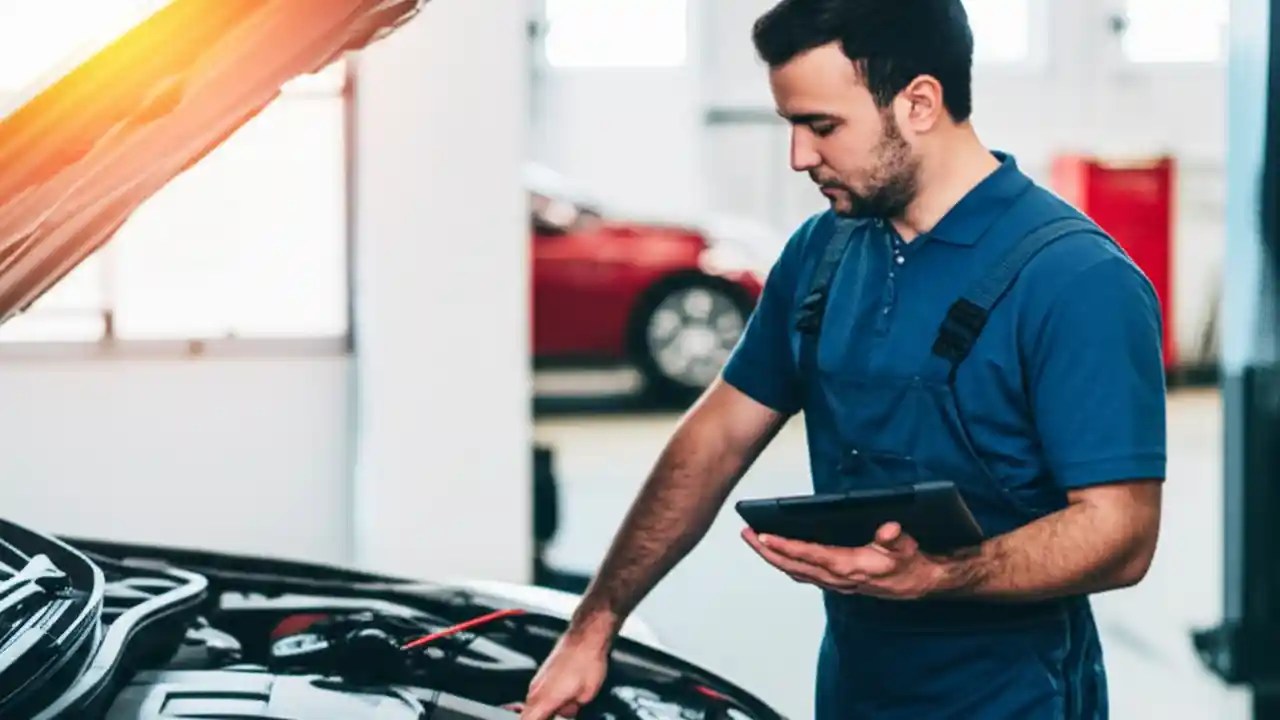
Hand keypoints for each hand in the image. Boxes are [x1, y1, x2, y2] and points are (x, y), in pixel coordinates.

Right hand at [520, 630, 609, 719]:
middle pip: (527, 715)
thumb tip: (566, 712)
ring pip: (532, 705)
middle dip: (540, 719)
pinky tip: (561, 700)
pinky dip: (545, 702)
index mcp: (545, 700)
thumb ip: (570, 710)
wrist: (585, 638)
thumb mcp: (585, 696)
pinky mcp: (542, 674)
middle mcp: (536, 690)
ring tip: (561, 708)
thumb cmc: (587, 663)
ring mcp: (537, 681)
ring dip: (542, 711)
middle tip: (555, 715)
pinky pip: (538, 694)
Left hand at [741, 522, 944, 599]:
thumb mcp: (906, 547)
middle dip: (767, 551)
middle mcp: (838, 578)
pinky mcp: (836, 582)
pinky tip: (777, 553)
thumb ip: (895, 539)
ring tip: (754, 540)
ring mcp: (835, 582)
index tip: (764, 536)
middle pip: (793, 566)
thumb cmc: (910, 562)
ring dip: (772, 557)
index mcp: (850, 566)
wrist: (920, 583)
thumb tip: (888, 529)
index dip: (785, 547)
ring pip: (795, 571)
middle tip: (746, 534)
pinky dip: (787, 563)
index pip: (809, 556)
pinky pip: (804, 574)